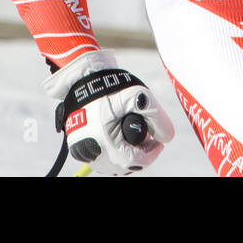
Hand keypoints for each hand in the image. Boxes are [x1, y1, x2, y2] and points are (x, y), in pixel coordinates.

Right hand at [44, 50, 174, 175]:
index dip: (152, 154)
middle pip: (123, 166)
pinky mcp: (75, 145)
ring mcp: (80, 150)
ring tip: (130, 134)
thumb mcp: (140, 97)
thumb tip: (167, 137)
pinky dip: (111, 152)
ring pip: (110, 165)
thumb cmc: (112, 87)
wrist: (83, 77)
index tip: (159, 142)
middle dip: (138, 154)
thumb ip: (157, 118)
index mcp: (106, 142)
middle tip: (145, 137)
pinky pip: (98, 158)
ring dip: (124, 154)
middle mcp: (90, 151)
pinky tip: (117, 136)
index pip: (136, 162)